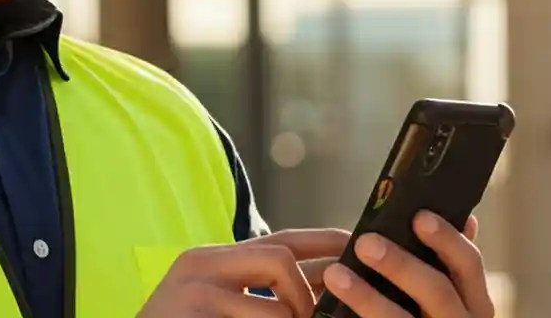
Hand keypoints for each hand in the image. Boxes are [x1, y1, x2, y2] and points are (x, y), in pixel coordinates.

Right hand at [137, 228, 350, 316]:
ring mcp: (194, 292)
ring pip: (274, 309)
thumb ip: (260, 293)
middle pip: (279, 258)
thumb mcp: (220, 306)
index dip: (323, 241)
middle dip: (308, 294)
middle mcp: (200, 266)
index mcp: (209, 260)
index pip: (279, 239)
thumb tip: (325, 283)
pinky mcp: (195, 315)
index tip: (356, 242)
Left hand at [322, 213, 492, 317]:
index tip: (419, 216)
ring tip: (334, 273)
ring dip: (367, 298)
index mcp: (475, 302)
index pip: (469, 263)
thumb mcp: (454, 297)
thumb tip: (467, 219)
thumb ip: (452, 263)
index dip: (447, 238)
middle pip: (437, 292)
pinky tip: (329, 309)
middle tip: (365, 242)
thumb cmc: (434, 317)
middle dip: (401, 265)